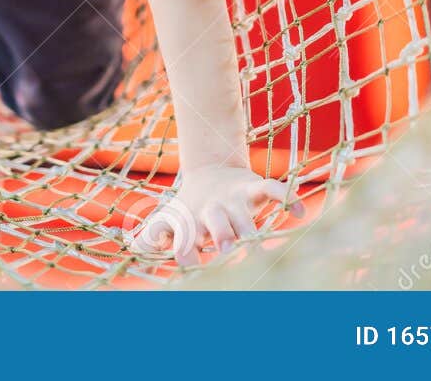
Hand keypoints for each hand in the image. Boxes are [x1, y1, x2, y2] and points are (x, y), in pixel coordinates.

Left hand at [130, 164, 295, 265]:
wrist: (209, 170)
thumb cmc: (190, 207)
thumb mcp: (171, 218)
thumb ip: (153, 233)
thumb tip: (131, 244)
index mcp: (192, 221)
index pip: (187, 237)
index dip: (186, 247)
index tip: (188, 260)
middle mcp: (213, 210)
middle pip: (216, 223)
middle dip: (220, 236)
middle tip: (224, 249)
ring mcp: (233, 199)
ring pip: (243, 213)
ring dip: (248, 225)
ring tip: (254, 240)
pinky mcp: (252, 187)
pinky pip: (271, 188)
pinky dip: (286, 196)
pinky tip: (298, 210)